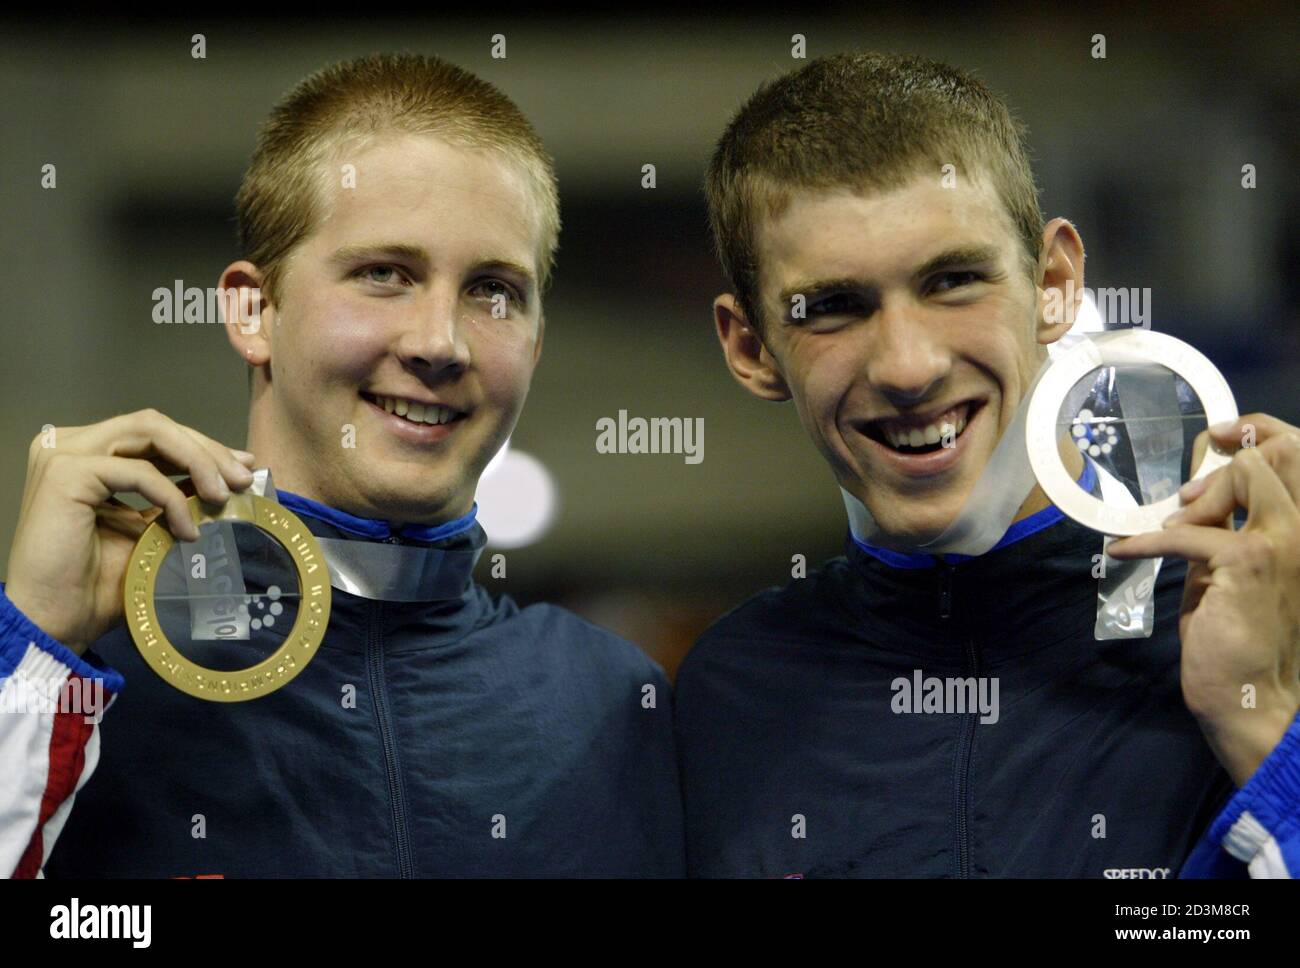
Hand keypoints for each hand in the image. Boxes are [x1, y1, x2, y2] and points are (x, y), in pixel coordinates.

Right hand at [5, 410, 256, 654]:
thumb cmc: (99, 584)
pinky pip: (138, 472)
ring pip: (150, 433)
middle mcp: (70, 443)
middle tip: (244, 479)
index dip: (202, 446)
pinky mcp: (65, 473)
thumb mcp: (152, 529)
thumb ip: (178, 498)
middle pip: (155, 426)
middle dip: (207, 450)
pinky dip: (170, 497)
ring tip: (224, 496)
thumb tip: (227, 479)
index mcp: (88, 453)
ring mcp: (64, 454)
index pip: (154, 433)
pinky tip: (188, 530)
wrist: (59, 620)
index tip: (244, 467)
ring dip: (197, 461)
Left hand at [1107, 413, 1299, 786]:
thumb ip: (1225, 532)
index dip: (1260, 431)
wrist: (1251, 696)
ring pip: (1244, 475)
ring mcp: (1285, 542)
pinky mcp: (1249, 561)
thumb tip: (1192, 503)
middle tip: (1186, 501)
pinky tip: (1121, 551)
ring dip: (1196, 500)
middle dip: (1223, 468)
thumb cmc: (1240, 638)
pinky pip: (1187, 533)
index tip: (1219, 433)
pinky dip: (1146, 542)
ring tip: (1166, 532)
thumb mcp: (1234, 572)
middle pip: (1274, 455)